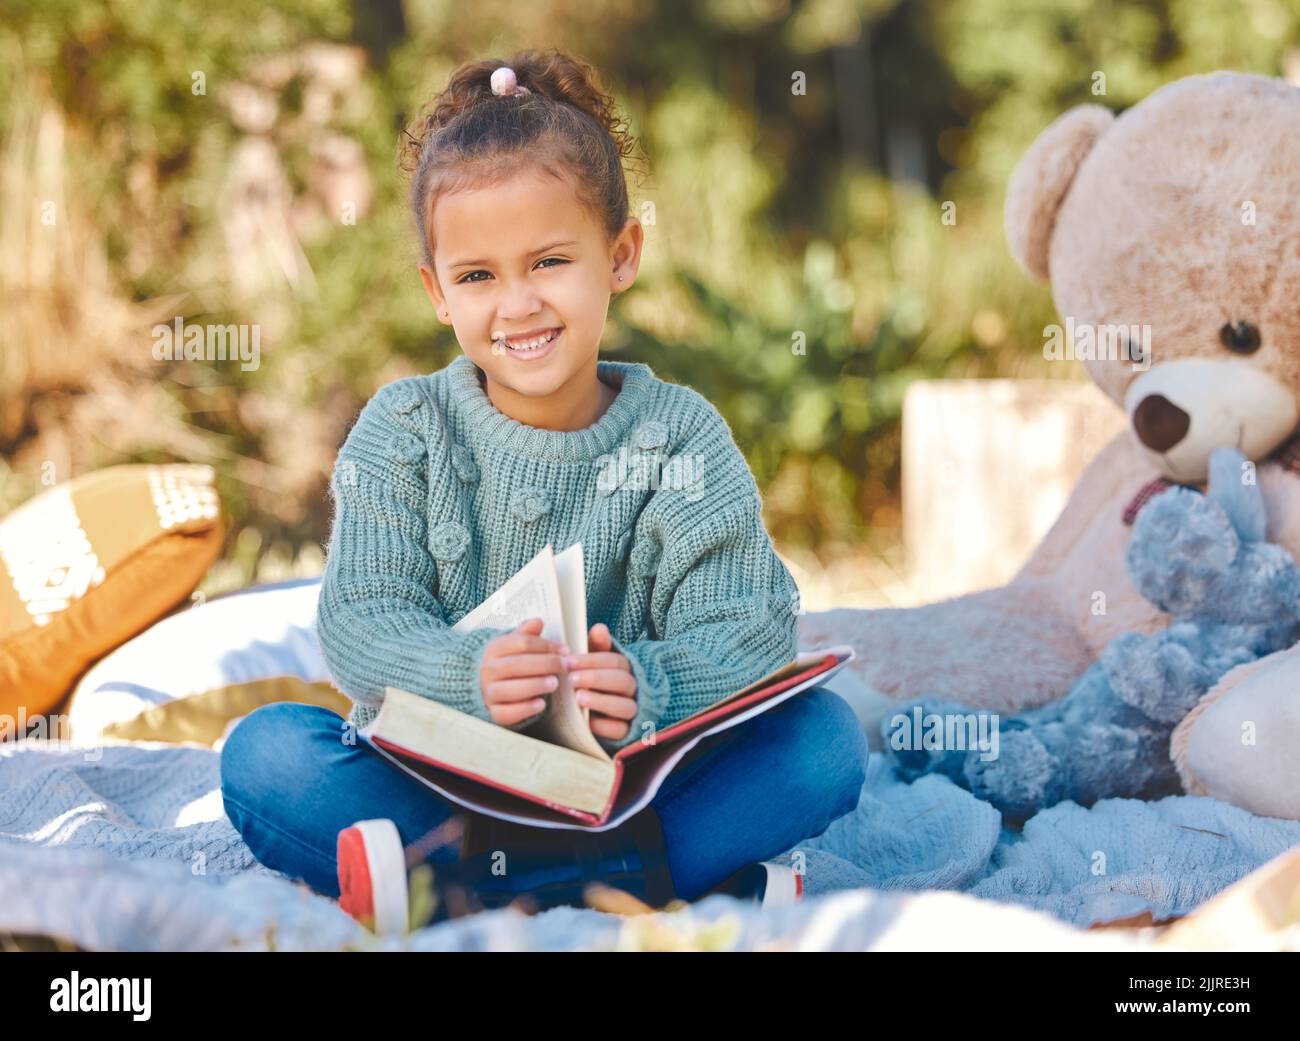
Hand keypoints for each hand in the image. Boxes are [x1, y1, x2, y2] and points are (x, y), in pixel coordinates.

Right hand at [479, 617, 565, 727]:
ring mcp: (489, 692)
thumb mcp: (516, 646)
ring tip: (555, 683)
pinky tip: (542, 704)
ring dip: (535, 685)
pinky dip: (525, 709)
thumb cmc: (510, 663)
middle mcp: (488, 670)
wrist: (489, 687)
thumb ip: (527, 634)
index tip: (565, 650)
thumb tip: (537, 622)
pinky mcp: (493, 712)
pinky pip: (507, 713)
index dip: (546, 645)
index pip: (521, 643)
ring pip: (510, 689)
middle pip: (516, 665)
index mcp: (494, 649)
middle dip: (544, 664)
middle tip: (565, 666)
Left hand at [566, 622, 637, 741]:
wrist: (593, 715)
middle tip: (572, 678)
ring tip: (578, 697)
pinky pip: (620, 730)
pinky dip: (604, 725)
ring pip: (625, 706)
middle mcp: (632, 689)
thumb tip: (600, 628)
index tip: (569, 661)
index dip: (593, 660)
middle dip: (596, 678)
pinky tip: (586, 721)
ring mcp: (630, 712)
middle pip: (622, 681)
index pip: (615, 661)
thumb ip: (594, 646)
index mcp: (624, 669)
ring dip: (601, 701)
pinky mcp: (624, 732)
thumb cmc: (591, 682)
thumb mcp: (592, 663)